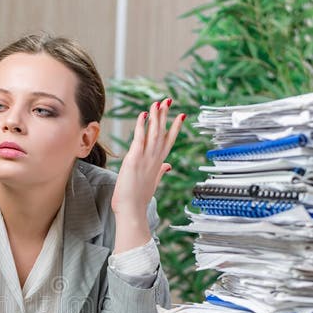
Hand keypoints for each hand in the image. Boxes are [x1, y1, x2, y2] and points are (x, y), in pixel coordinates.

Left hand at [111, 99, 185, 218]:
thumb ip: (160, 172)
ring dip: (156, 117)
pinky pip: (139, 138)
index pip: (169, 142)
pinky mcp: (134, 159)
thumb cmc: (138, 200)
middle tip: (169, 101)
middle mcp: (154, 159)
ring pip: (153, 133)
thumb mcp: (153, 183)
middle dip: (166, 116)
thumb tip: (167, 167)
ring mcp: (145, 159)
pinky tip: (144, 114)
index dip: (175, 128)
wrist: (132, 211)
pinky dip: (142, 125)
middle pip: (163, 133)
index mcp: (158, 164)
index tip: (181, 115)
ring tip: (158, 102)